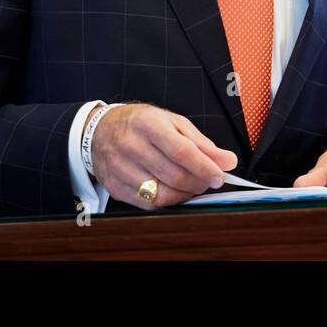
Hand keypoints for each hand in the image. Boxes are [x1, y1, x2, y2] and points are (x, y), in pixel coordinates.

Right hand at [89, 104, 238, 209]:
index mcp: (148, 124)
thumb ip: (201, 143)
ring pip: (162, 195)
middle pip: (174, 176)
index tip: (220, 176)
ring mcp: (120, 169)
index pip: (181, 151)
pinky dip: (167, 201)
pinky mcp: (115, 187)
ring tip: (191, 185)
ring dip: (185, 195)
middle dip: (199, 182)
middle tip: (208, 180)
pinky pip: (148, 205)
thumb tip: (227, 161)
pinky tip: (172, 190)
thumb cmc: (140, 124)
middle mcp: (131, 146)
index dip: (204, 167)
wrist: (99, 130)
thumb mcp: (172, 122)